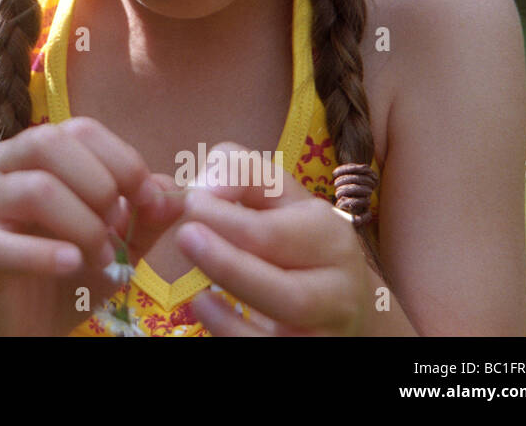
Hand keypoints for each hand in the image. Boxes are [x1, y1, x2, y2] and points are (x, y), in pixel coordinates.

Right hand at [0, 116, 185, 336]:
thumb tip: (178, 191)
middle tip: (118, 227)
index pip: (81, 131)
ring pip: (34, 188)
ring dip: (82, 224)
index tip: (152, 201)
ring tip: (102, 258)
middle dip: (100, 184)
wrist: (23, 326)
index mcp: (36, 155)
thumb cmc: (68, 274)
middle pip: (49, 143)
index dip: (123, 160)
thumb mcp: (119, 244)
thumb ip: (147, 217)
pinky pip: (3, 243)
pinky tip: (74, 266)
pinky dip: (46, 255)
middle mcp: (3, 169)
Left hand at [176, 141, 372, 335]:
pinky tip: (205, 309)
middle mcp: (337, 290)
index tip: (190, 201)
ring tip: (195, 293)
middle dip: (229, 265)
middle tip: (184, 237)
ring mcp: (324, 331)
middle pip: (288, 292)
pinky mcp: (308, 352)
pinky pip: (268, 351)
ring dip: (233, 315)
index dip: (225, 217)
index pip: (273, 234)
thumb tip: (207, 186)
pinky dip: (233, 335)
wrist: (340, 297)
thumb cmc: (295, 235)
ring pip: (284, 330)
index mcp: (329, 237)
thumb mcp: (277, 195)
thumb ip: (241, 172)